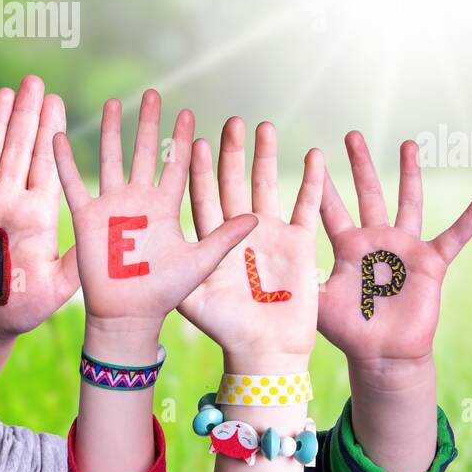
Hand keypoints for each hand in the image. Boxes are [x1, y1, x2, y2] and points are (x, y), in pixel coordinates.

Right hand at [0, 75, 77, 340]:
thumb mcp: (61, 286)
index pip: (45, 163)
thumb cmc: (25, 308)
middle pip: (18, 149)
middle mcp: (7, 202)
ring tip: (7, 92)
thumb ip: (78, 259)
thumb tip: (103, 233)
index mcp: (37, 212)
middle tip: (36, 81)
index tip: (57, 100)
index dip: (50, 131)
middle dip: (26, 115)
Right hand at [52, 90, 257, 333]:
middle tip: (153, 93)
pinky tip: (57, 135)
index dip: (181, 140)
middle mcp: (139, 201)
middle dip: (148, 123)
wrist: (130, 316)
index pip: (176, 165)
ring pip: (110, 159)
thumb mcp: (202, 261)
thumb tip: (259, 217)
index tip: (188, 112)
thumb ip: (227, 237)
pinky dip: (64, 162)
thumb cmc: (166, 292)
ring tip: (113, 102)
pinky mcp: (86, 219)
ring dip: (110, 132)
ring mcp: (111, 207)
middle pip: (144, 153)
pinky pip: (73, 185)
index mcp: (166, 208)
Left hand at [179, 118, 322, 367]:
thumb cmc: (227, 329)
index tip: (191, 139)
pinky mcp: (300, 242)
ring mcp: (271, 233)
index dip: (197, 168)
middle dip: (232, 151)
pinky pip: (307, 205)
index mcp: (211, 240)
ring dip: (265, 156)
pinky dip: (313, 182)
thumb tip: (157, 240)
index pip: (201, 195)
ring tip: (263, 127)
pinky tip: (313, 156)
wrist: (266, 350)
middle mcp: (240, 231)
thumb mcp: (194, 298)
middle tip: (231, 121)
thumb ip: (182, 267)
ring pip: (267, 185)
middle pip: (234, 182)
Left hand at [316, 132, 471, 363]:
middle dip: (360, 165)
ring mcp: (405, 248)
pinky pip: (456, 236)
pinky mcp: (431, 262)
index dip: (323, 185)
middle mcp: (377, 240)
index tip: (312, 155)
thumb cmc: (349, 332)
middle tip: (351, 135)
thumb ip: (301, 280)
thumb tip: (270, 265)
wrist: (383, 354)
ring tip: (407, 143)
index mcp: (349, 247)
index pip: (331, 209)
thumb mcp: (318, 304)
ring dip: (409, 173)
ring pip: (409, 202)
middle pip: (369, 194)